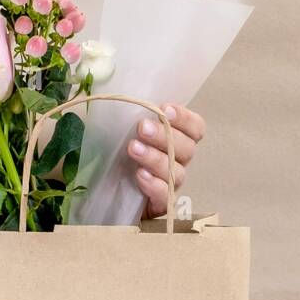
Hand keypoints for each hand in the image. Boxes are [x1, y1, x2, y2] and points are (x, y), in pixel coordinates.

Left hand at [127, 102, 205, 217]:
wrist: (103, 195)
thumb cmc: (117, 156)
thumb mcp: (121, 133)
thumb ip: (129, 117)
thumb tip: (121, 94)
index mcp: (176, 140)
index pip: (195, 128)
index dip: (185, 118)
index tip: (164, 108)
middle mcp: (178, 161)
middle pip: (187, 148)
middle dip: (165, 135)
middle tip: (142, 127)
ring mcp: (171, 184)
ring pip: (176, 171)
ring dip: (155, 158)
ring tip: (133, 149)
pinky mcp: (160, 205)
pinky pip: (166, 196)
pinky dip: (154, 184)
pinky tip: (140, 175)